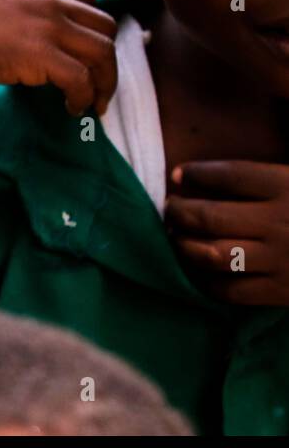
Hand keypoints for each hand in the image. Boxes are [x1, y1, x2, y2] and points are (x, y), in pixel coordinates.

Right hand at [0, 0, 118, 115]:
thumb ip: (1, 4)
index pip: (87, 0)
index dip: (91, 29)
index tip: (85, 53)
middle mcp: (49, 0)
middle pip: (105, 27)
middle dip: (107, 58)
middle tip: (98, 84)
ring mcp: (49, 26)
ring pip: (104, 53)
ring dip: (104, 82)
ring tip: (94, 104)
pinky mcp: (42, 56)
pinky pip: (82, 79)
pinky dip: (85, 97)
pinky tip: (72, 108)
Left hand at [167, 161, 288, 305]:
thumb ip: (270, 174)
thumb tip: (228, 156)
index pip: (231, 175)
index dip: (198, 173)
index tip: (179, 174)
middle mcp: (281, 222)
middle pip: (209, 215)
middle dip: (179, 212)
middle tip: (170, 209)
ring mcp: (280, 260)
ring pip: (210, 253)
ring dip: (184, 245)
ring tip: (177, 238)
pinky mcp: (282, 291)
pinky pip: (230, 289)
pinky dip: (206, 280)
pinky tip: (199, 271)